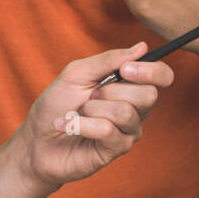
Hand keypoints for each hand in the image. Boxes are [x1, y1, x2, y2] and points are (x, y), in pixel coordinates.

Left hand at [12, 40, 173, 190]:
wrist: (36, 139)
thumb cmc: (56, 104)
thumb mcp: (77, 74)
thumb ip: (108, 60)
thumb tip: (142, 47)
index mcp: (130, 87)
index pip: (162, 76)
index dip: (151, 71)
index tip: (125, 70)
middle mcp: (136, 109)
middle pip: (148, 95)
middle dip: (111, 91)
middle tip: (89, 96)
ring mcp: (128, 132)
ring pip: (125, 113)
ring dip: (92, 109)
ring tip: (78, 113)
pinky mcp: (116, 150)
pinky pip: (108, 130)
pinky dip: (81, 124)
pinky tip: (67, 126)